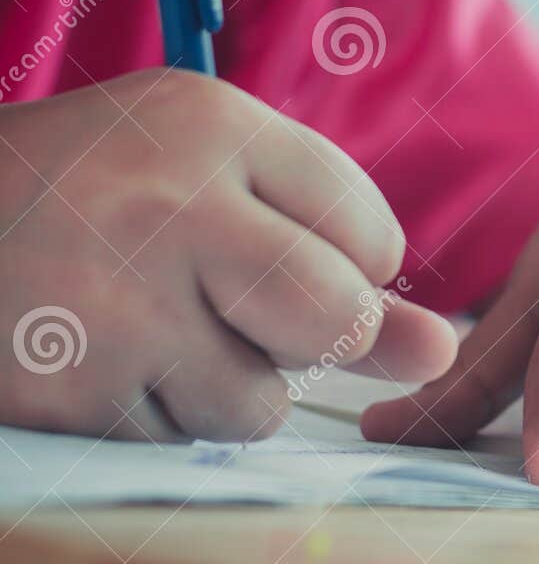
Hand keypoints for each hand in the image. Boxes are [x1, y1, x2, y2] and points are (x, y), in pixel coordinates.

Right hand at [0, 69, 457, 440]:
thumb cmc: (85, 195)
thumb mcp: (205, 172)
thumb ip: (333, 253)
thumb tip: (441, 354)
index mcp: (212, 125)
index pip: (371, 233)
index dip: (347, 269)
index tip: (278, 256)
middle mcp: (171, 205)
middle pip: (338, 320)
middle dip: (317, 342)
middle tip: (251, 316)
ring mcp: (118, 302)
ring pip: (262, 401)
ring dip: (228, 387)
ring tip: (151, 327)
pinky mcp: (72, 388)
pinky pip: (179, 438)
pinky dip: (157, 417)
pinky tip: (103, 361)